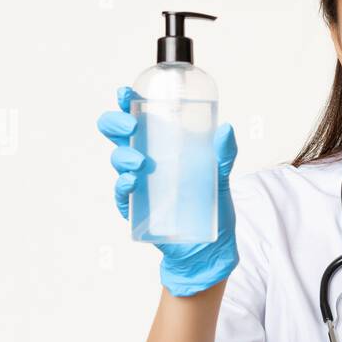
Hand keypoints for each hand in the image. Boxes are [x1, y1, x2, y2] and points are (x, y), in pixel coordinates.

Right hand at [97, 86, 239, 295]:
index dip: (127, 102)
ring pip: (117, 161)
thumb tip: (226, 129)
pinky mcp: (136, 209)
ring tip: (141, 163)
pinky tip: (130, 181)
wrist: (209, 248)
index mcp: (161, 145)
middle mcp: (145, 160)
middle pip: (117, 134)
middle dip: (116, 124)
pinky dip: (122, 185)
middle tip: (132, 126)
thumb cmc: (211, 206)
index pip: (139, 117)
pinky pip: (122, 194)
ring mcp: (138, 184)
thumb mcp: (222, 176)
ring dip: (123, 156)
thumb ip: (224, 154)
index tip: (126, 93)